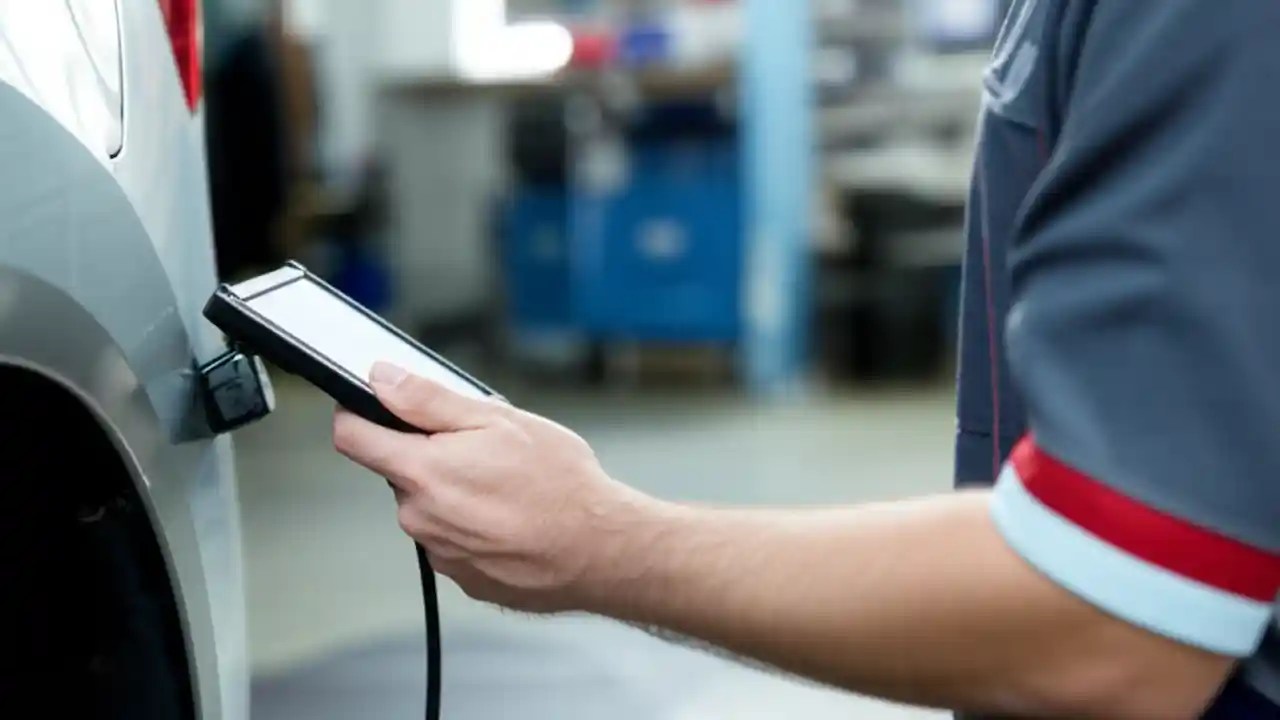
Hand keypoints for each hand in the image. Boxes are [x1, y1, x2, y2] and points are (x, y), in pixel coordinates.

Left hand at [332, 362, 654, 612]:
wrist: (601, 551)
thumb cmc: (561, 484)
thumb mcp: (499, 420)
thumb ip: (429, 400)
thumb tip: (382, 379)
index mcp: (423, 472)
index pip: (352, 438)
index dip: (356, 413)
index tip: (369, 406)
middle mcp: (421, 518)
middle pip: (400, 473)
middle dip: (430, 455)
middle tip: (483, 449)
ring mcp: (441, 553)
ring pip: (429, 507)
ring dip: (455, 493)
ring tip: (507, 488)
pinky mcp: (463, 578)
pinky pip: (453, 540)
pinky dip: (474, 526)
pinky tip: (512, 518)